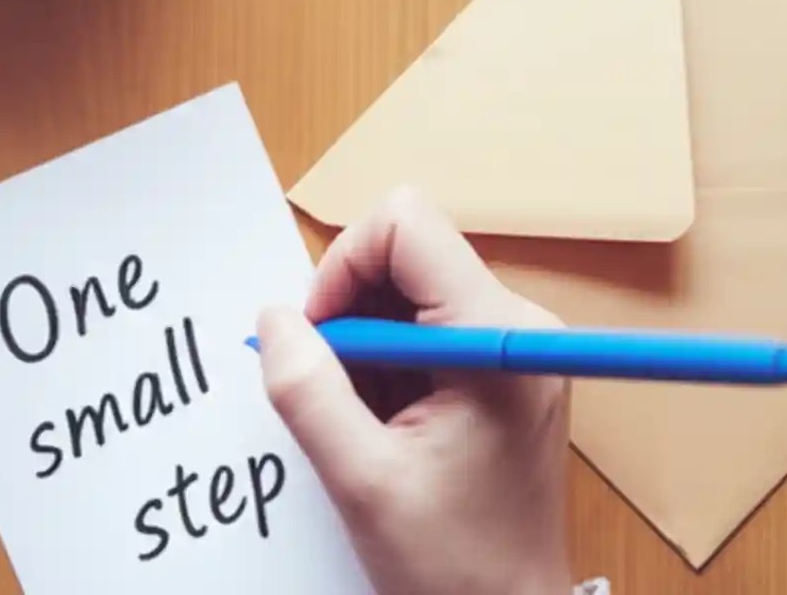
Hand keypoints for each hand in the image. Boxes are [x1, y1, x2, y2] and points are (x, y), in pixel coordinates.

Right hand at [257, 188, 572, 594]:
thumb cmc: (455, 564)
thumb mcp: (362, 481)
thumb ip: (309, 392)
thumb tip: (274, 318)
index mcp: (494, 336)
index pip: (408, 225)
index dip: (343, 266)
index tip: (316, 337)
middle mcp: (513, 322)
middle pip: (405, 252)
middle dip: (347, 309)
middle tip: (328, 386)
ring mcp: (506, 343)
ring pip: (406, 288)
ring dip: (362, 339)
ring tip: (361, 415)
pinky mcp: (495, 364)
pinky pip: (420, 325)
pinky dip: (382, 359)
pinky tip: (381, 419)